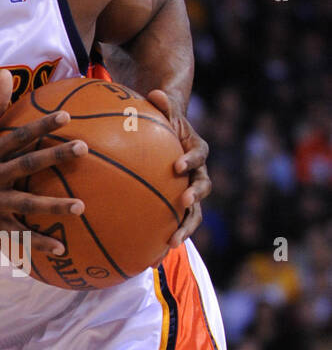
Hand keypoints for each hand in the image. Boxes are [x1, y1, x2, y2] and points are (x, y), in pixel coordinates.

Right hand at [0, 69, 87, 254]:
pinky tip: (62, 247)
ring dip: (53, 206)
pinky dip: (38, 242)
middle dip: (54, 157)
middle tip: (83, 149)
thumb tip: (8, 74)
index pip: (17, 136)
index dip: (40, 126)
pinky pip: (18, 233)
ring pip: (26, 203)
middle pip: (26, 165)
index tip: (65, 116)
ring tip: (81, 206)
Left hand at [146, 88, 208, 257]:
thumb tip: (156, 93)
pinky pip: (172, 222)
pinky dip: (163, 238)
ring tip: (170, 244)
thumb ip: (162, 104)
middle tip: (182, 204)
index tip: (178, 166)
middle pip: (202, 190)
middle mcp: (197, 172)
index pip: (199, 155)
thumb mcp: (163, 109)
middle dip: (194, 200)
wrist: (166, 131)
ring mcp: (188, 190)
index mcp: (195, 149)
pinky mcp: (176, 204)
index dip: (191, 161)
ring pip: (192, 214)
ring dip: (184, 228)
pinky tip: (147, 256)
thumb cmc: (161, 118)